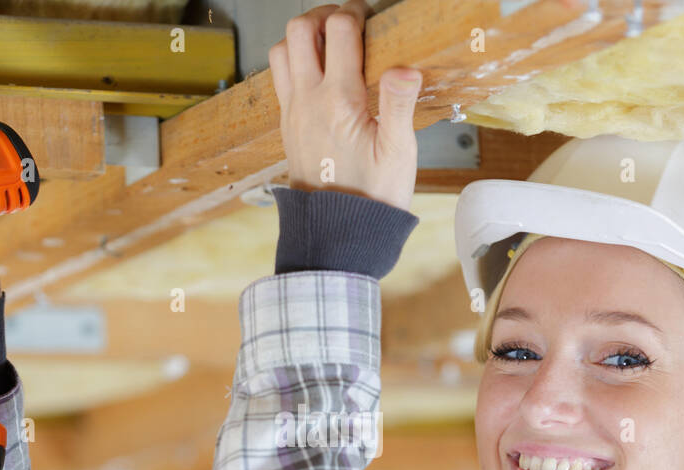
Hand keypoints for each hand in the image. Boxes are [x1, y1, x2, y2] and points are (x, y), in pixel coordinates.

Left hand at [268, 0, 420, 211]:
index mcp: (339, 101)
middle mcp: (308, 101)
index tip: (370, 16)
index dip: (355, 12)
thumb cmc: (373, 197)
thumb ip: (399, 105)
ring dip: (301, 39)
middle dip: (323, 16)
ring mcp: (292, 112)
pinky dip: (293, 64)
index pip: (338, 30)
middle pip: (298, 30)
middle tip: (347, 22)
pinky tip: (318, 75)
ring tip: (329, 43)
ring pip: (279, 52)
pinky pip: (279, 80)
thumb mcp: (398, 153)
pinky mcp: (287, 126)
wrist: (339, 233)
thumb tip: (404, 68)